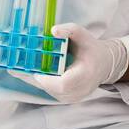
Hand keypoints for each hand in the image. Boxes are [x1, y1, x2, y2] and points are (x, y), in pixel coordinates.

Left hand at [8, 24, 128, 103]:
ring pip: (54, 93)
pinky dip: (46, 86)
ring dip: (41, 83)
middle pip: (55, 90)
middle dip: (39, 80)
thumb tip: (53, 30)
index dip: (48, 81)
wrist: (104, 63)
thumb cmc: (91, 47)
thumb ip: (68, 30)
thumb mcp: (81, 34)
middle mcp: (83, 88)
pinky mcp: (72, 98)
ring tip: (27, 73)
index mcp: (86, 73)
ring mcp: (78, 96)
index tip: (37, 72)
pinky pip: (55, 94)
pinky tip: (38, 76)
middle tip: (23, 71)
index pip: (64, 84)